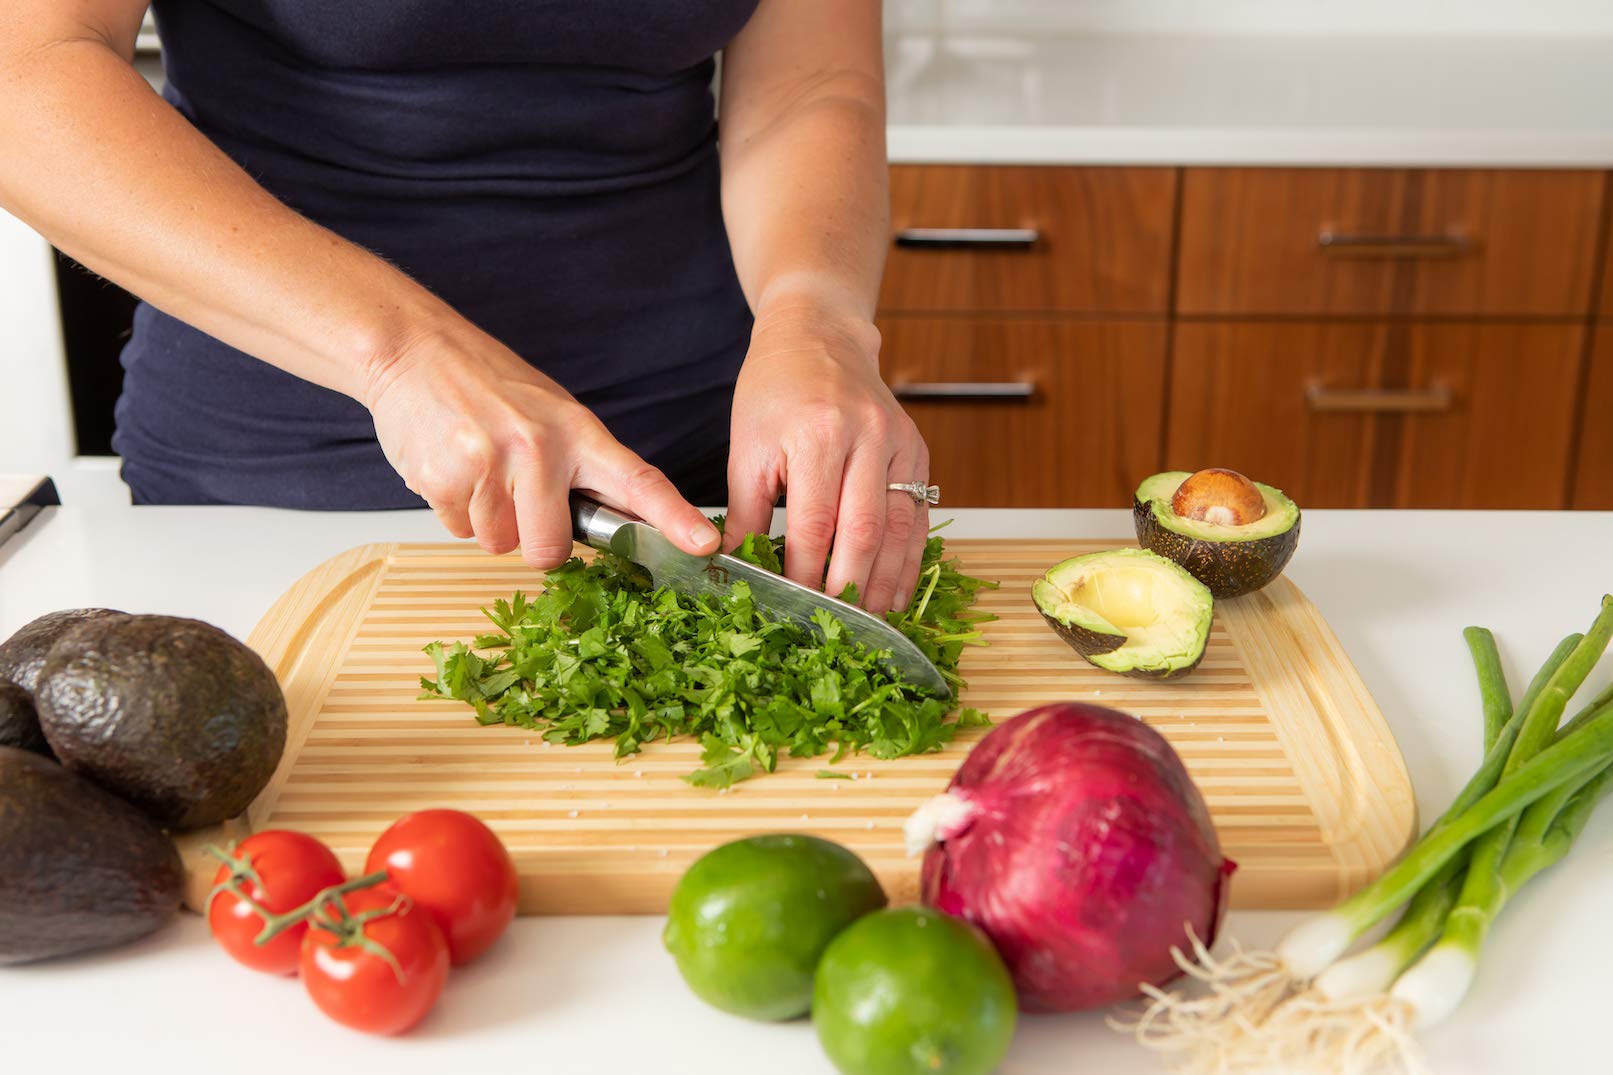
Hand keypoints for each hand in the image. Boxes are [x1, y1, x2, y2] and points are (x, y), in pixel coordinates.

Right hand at [363, 318, 720, 567]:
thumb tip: (609, 526)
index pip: (638, 481)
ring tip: (476, 465)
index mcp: (577, 432)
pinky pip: (458, 530)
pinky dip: (453, 509)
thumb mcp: (550, 412)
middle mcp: (540, 449)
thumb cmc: (485, 384)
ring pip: (499, 544)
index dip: (674, 518)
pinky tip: (450, 465)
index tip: (705, 544)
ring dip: (486, 520)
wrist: (411, 347)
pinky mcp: (446, 479)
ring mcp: (492, 465)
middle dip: (533, 540)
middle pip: (550, 548)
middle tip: (517, 498)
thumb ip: (579, 466)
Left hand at [725, 301, 929, 613]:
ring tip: (871, 622)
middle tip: (836, 628)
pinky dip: (909, 557)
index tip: (793, 606)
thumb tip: (732, 568)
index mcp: (816, 432)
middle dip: (849, 585)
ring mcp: (898, 440)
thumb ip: (746, 512)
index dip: (805, 572)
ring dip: (886, 580)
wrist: (819, 335)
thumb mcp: (747, 446)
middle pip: (863, 529)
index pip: (814, 521)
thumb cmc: (773, 389)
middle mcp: (865, 435)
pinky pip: (918, 512)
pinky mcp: (917, 447)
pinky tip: (896, 590)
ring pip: (899, 526)